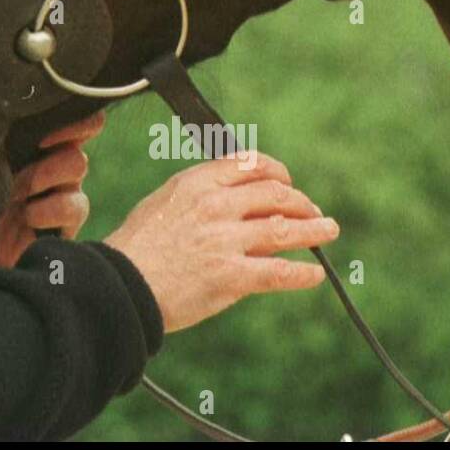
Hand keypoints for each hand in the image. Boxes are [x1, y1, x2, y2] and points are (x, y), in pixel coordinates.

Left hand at [0, 111, 106, 268]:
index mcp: (26, 134)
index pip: (62, 106)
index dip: (63, 103)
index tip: (34, 109)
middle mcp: (48, 156)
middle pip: (87, 126)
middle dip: (66, 131)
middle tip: (39, 142)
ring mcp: (58, 188)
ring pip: (78, 163)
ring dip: (49, 172)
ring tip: (19, 189)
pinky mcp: (62, 222)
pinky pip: (77, 205)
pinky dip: (53, 208)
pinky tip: (27, 215)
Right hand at [105, 152, 339, 332]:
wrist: (121, 284)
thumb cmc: (137, 246)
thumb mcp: (163, 202)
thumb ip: (199, 194)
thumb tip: (234, 197)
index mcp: (196, 182)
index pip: (250, 165)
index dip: (276, 172)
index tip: (286, 181)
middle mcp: (215, 205)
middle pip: (275, 195)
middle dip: (300, 202)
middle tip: (313, 211)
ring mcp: (226, 240)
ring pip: (285, 230)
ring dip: (314, 230)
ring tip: (328, 230)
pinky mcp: (232, 276)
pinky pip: (280, 272)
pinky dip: (302, 274)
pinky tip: (314, 275)